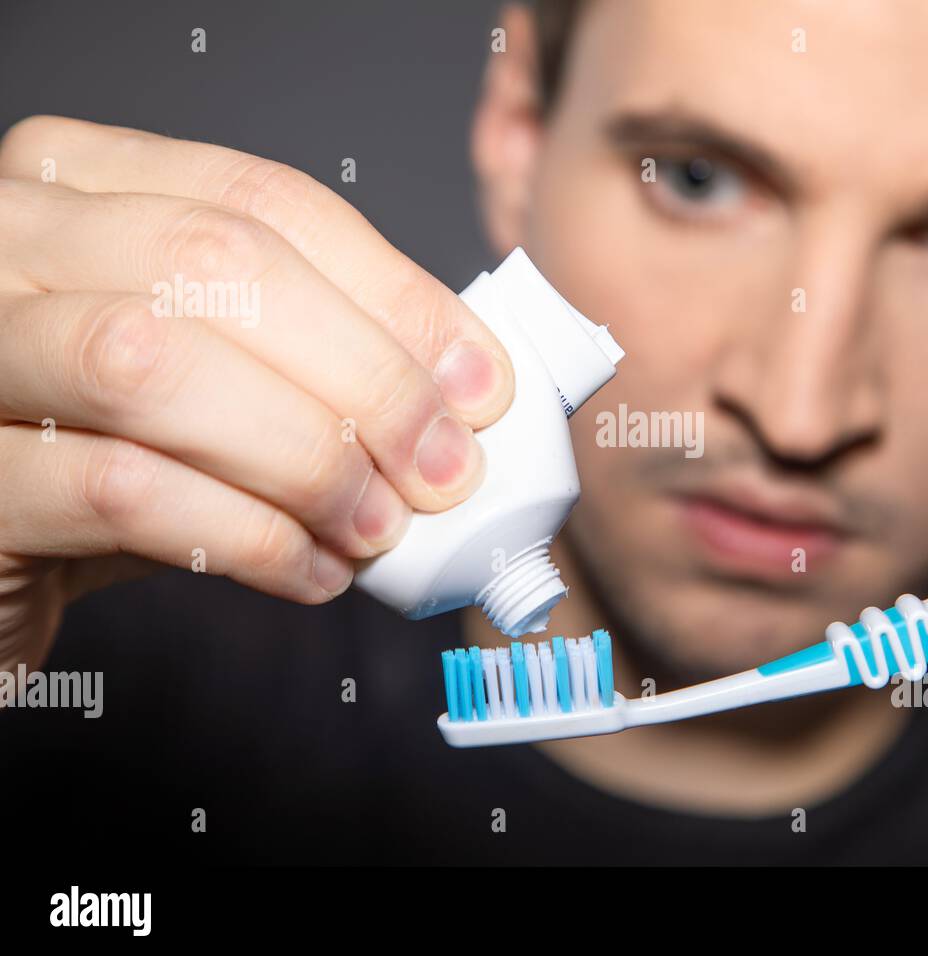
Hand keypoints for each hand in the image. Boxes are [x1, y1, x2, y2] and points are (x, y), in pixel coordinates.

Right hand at [0, 116, 514, 674]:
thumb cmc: (102, 456)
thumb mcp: (210, 380)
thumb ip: (307, 360)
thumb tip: (461, 390)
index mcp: (81, 185)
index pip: (267, 202)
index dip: (395, 295)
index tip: (481, 384)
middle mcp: (5, 240)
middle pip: (220, 265)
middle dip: (366, 377)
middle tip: (447, 469)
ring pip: (154, 364)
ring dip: (307, 457)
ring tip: (378, 527)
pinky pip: (116, 489)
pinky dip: (245, 536)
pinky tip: (309, 572)